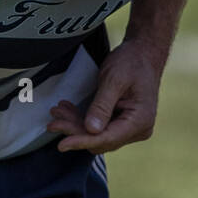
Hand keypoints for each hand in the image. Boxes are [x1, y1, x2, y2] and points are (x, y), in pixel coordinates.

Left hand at [47, 40, 161, 151]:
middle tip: (53, 121)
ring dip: (75, 125)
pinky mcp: (121, 123)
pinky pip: (99, 128)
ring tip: (57, 113)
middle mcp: (138, 129)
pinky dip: (82, 120)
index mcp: (140, 120)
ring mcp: (130, 128)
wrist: (143, 53)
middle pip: (100, 140)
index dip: (82, 141)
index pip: (107, 139)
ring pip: (96, 135)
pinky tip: (67, 110)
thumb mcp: (114, 80)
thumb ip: (102, 105)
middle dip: (75, 131)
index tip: (62, 144)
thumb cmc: (132, 62)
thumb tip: (91, 130)